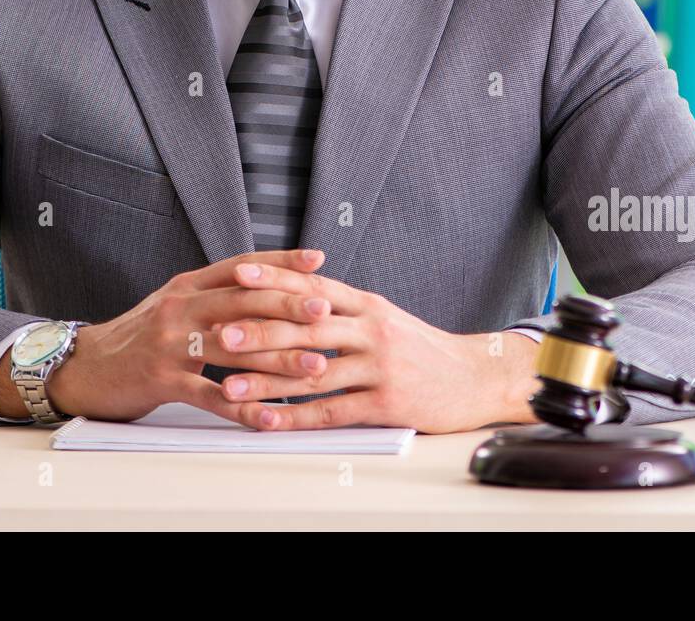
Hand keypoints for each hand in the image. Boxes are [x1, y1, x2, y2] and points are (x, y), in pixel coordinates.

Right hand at [37, 248, 336, 421]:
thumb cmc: (140, 337)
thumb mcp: (175, 304)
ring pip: (234, 347)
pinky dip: (244, 408)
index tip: (318, 259)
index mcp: (188, 284)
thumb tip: (265, 285)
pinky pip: (209, 395)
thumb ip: (214, 294)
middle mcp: (180, 306)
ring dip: (279, 358)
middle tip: (326, 309)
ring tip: (315, 366)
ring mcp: (169, 343)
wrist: (84, 367)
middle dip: (289, 304)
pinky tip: (270, 417)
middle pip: (242, 299)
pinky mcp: (160, 380)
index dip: (281, 261)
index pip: (242, 265)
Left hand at [208, 261, 542, 433]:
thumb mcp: (385, 317)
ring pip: (313, 371)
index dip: (276, 278)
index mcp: (368, 304)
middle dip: (259, 329)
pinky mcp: (387, 403)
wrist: (476, 378)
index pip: (314, 285)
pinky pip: (333, 410)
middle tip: (218, 332)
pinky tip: (268, 420)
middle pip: (308, 326)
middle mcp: (373, 329)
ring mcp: (381, 366)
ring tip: (228, 384)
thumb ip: (343, 308)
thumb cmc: (422, 349)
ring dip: (266, 380)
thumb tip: (293, 294)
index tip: (238, 273)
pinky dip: (296, 417)